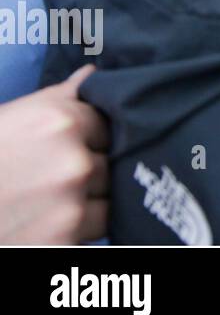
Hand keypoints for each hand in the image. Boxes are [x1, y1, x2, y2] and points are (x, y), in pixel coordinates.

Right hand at [0, 66, 109, 243]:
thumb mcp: (12, 118)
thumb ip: (59, 98)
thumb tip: (92, 75)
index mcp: (61, 122)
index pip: (110, 124)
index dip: (93, 137)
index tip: (73, 145)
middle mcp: (73, 161)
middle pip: (112, 161)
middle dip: (92, 168)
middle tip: (54, 176)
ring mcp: (72, 204)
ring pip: (110, 197)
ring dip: (89, 200)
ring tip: (50, 199)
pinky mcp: (66, 239)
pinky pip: (98, 229)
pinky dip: (80, 227)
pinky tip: (47, 219)